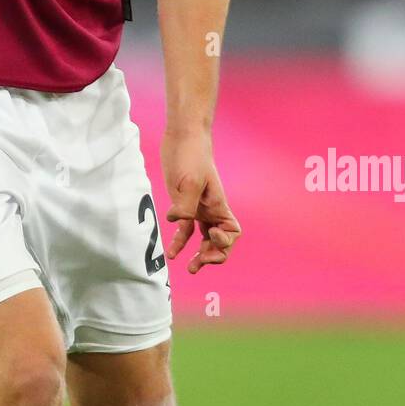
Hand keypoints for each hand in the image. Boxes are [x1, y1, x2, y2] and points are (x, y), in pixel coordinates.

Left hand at [161, 129, 240, 273]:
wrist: (183, 136)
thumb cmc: (191, 155)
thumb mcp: (189, 180)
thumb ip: (186, 204)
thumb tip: (178, 222)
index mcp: (218, 204)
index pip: (232, 231)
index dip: (224, 241)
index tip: (209, 234)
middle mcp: (211, 209)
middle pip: (220, 240)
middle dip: (213, 255)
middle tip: (198, 263)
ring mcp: (198, 207)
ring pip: (204, 238)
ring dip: (200, 255)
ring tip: (190, 269)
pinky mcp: (183, 204)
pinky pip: (185, 230)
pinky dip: (180, 242)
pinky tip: (171, 253)